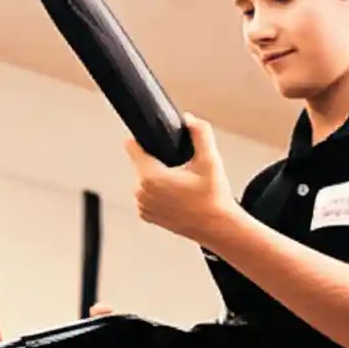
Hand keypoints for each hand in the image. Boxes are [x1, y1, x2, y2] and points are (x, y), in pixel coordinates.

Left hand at [125, 113, 236, 242]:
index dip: (142, 139)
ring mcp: (142, 205)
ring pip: (143, 179)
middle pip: (140, 162)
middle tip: (179, 166)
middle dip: (156, 160)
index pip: (131, 146)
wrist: (217, 227)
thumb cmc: (213, 198)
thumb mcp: (210, 160)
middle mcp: (141, 192)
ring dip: (155, 177)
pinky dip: (156, 192)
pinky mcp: (145, 215)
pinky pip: (145, 194)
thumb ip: (200, 133)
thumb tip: (189, 120)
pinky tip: (175, 195)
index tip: (155, 139)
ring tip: (180, 182)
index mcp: (150, 176)